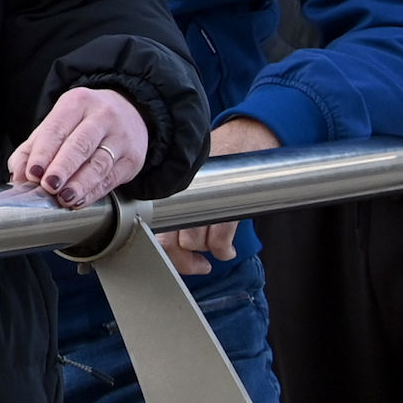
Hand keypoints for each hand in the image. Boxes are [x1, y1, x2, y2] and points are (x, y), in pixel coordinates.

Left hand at [10, 86, 150, 208]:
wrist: (129, 110)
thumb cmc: (84, 121)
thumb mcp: (57, 123)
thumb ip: (32, 149)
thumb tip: (17, 176)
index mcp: (77, 103)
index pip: (57, 129)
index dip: (43, 153)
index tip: (32, 173)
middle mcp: (102, 116)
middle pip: (80, 144)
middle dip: (62, 167)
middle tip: (48, 185)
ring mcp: (121, 137)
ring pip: (99, 163)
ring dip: (79, 184)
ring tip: (64, 197)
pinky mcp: (133, 159)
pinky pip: (111, 179)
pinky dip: (93, 192)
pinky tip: (79, 200)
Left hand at [161, 116, 283, 273]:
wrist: (246, 137)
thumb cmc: (217, 157)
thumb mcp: (188, 174)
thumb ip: (174, 199)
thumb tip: (167, 236)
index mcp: (170, 188)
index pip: (155, 226)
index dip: (163, 248)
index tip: (175, 258)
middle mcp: (183, 195)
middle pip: (172, 241)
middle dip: (184, 258)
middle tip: (198, 264)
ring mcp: (204, 202)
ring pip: (195, 242)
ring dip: (207, 250)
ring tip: (215, 246)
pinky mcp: (228, 207)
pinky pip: (221, 240)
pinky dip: (224, 250)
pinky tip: (228, 251)